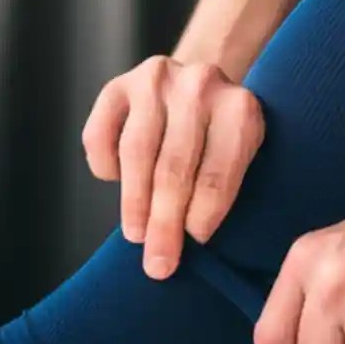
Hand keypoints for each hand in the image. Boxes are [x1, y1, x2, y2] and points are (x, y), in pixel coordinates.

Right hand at [82, 56, 264, 279]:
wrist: (202, 87)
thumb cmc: (222, 139)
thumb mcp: (245, 157)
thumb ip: (225, 190)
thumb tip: (192, 244)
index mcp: (240, 107)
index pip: (218, 170)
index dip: (203, 212)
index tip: (194, 244)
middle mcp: (198, 86)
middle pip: (174, 166)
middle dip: (164, 221)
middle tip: (158, 263)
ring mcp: (154, 80)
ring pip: (136, 152)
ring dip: (134, 202)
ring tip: (136, 235)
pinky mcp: (117, 85)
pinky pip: (100, 136)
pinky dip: (105, 168)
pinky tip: (117, 183)